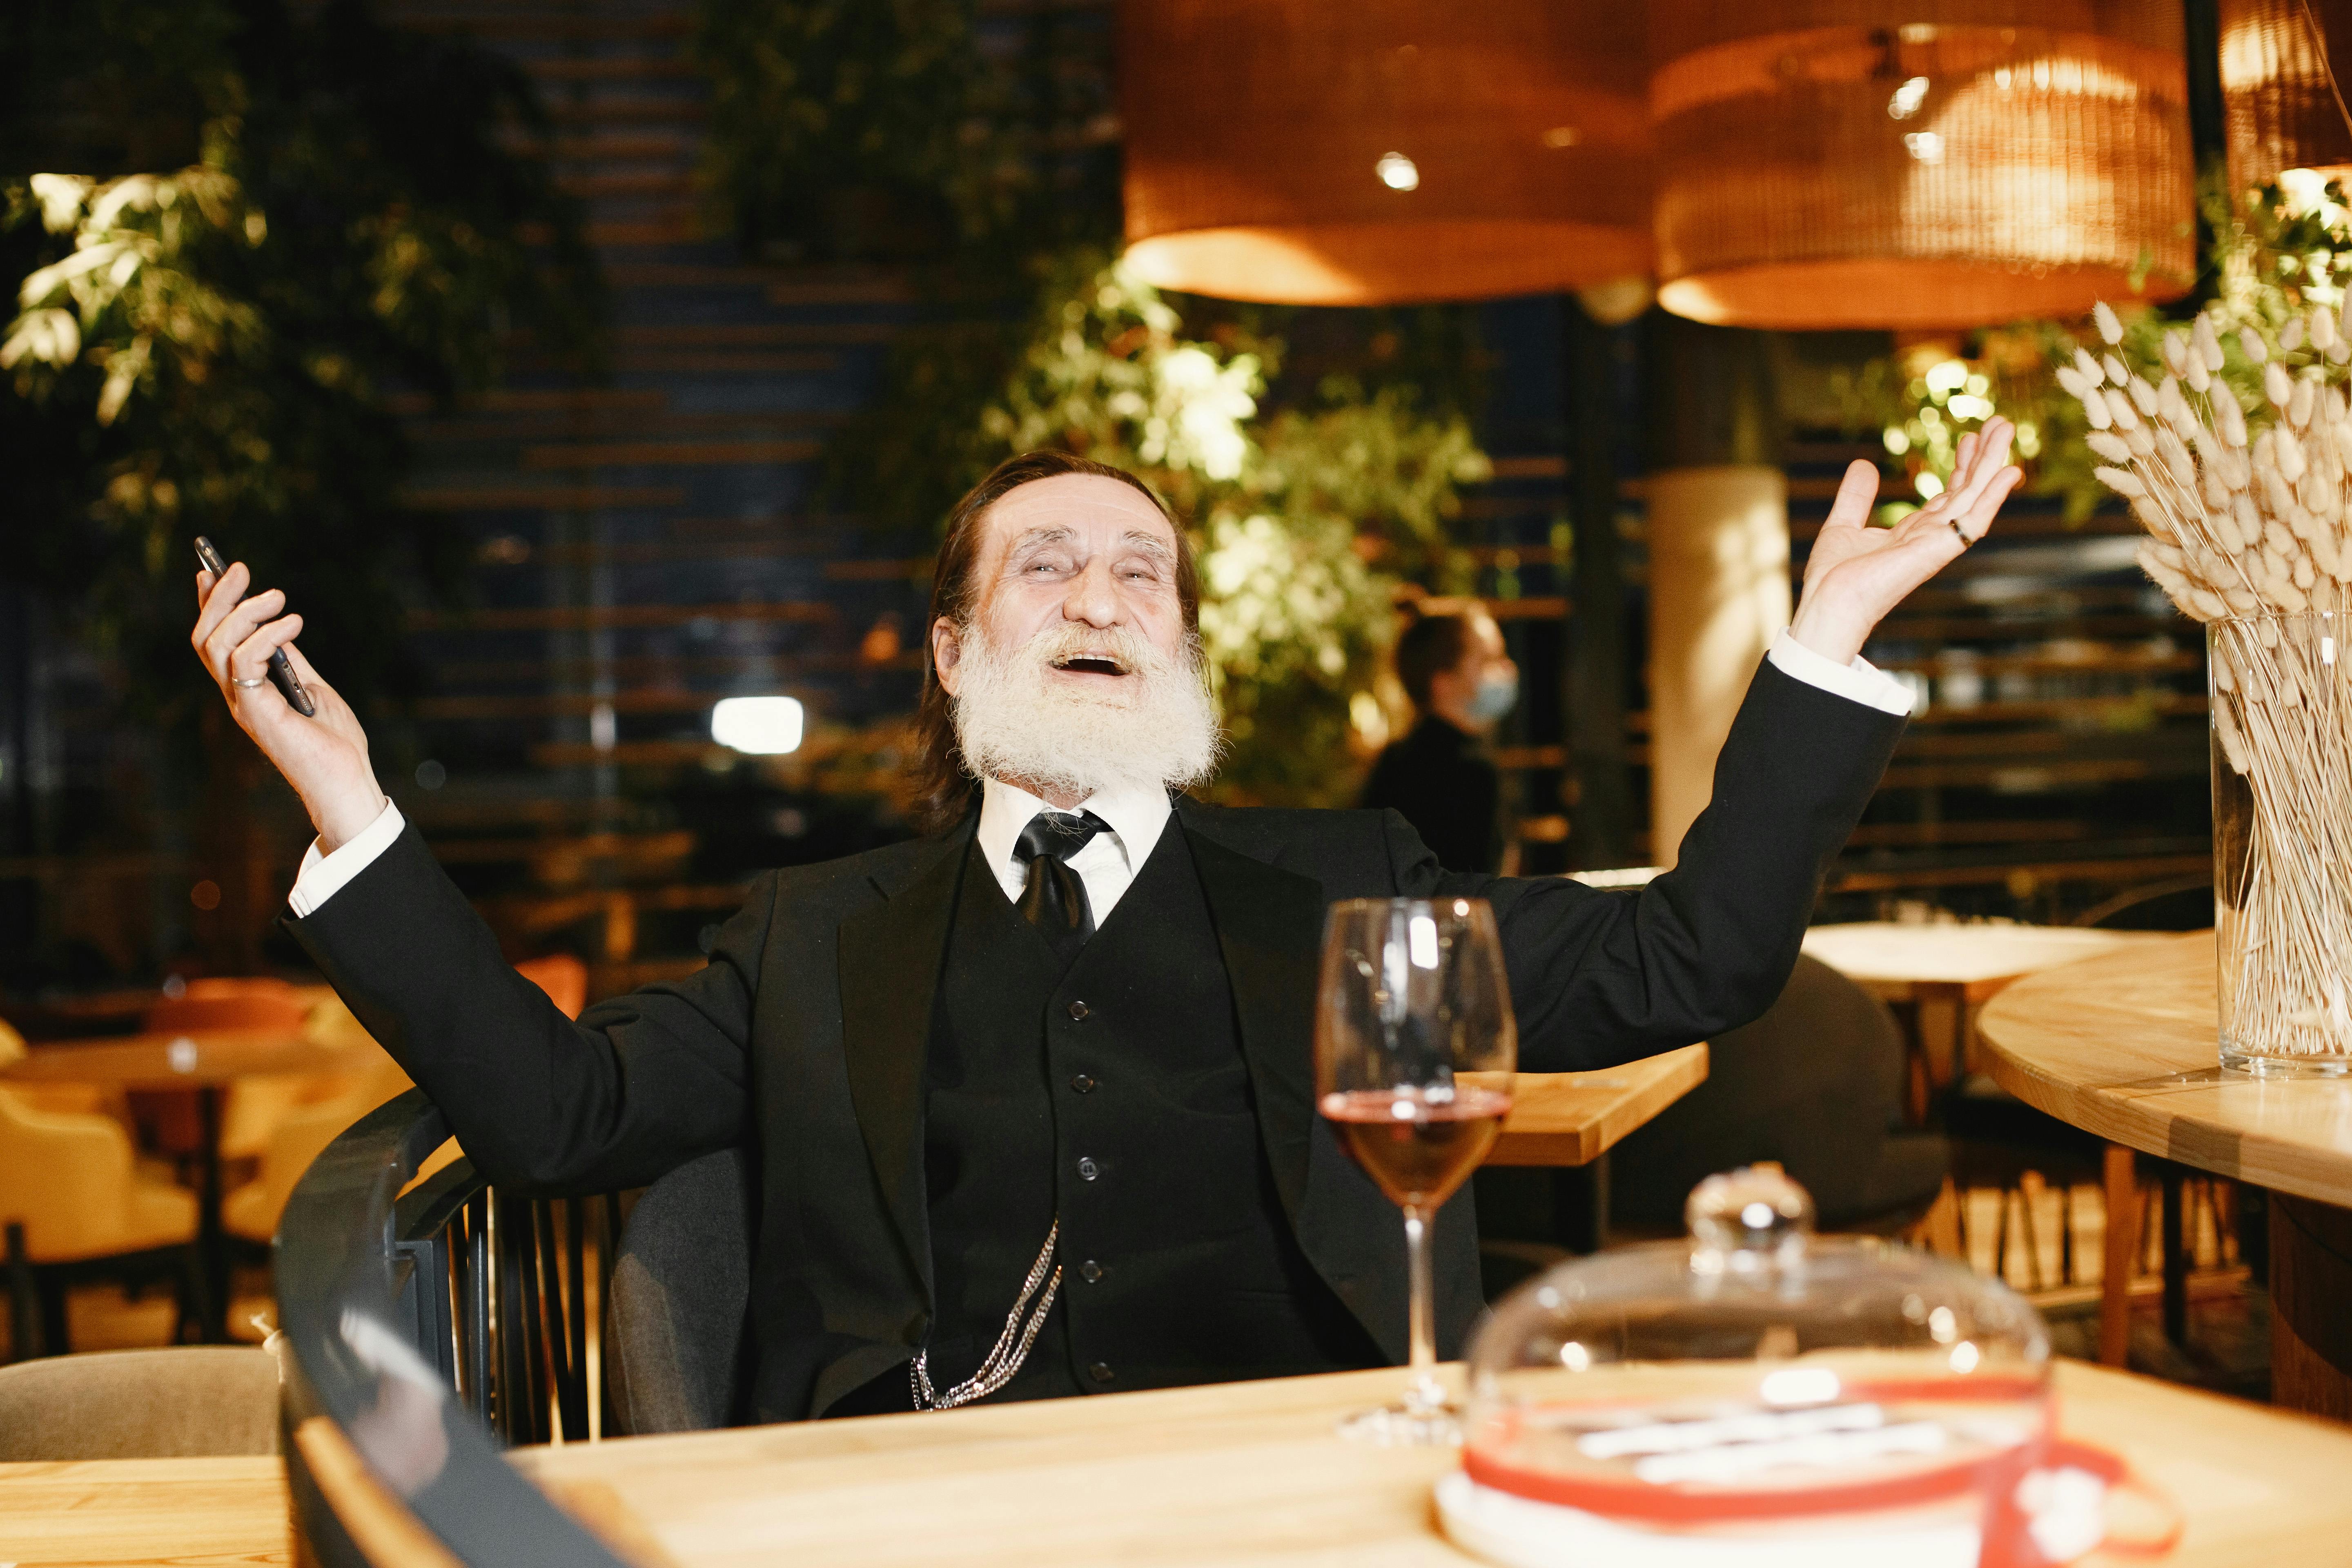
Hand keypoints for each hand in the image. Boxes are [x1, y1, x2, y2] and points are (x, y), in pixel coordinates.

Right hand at [192, 562, 386, 852]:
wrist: (346, 778)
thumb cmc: (333, 740)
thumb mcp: (312, 686)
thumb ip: (290, 658)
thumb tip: (277, 623)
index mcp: (247, 688)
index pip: (216, 641)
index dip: (209, 606)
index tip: (209, 570)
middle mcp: (237, 695)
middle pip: (206, 639)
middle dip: (218, 599)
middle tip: (241, 568)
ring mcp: (243, 704)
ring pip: (217, 646)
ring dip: (244, 612)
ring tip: (278, 596)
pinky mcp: (256, 712)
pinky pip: (245, 662)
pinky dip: (266, 636)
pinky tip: (293, 623)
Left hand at [1789, 417, 2023, 665]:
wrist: (1828, 601)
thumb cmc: (1833, 578)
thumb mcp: (1843, 525)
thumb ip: (1856, 497)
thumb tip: (1863, 464)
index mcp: (1911, 534)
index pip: (1947, 496)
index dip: (1960, 467)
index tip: (1968, 438)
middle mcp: (1930, 538)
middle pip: (1966, 491)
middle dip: (1983, 458)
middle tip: (2000, 424)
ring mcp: (1937, 544)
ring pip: (1974, 498)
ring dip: (1992, 464)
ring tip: (2005, 429)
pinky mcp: (1939, 551)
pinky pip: (1974, 521)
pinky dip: (1993, 497)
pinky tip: (2010, 472)